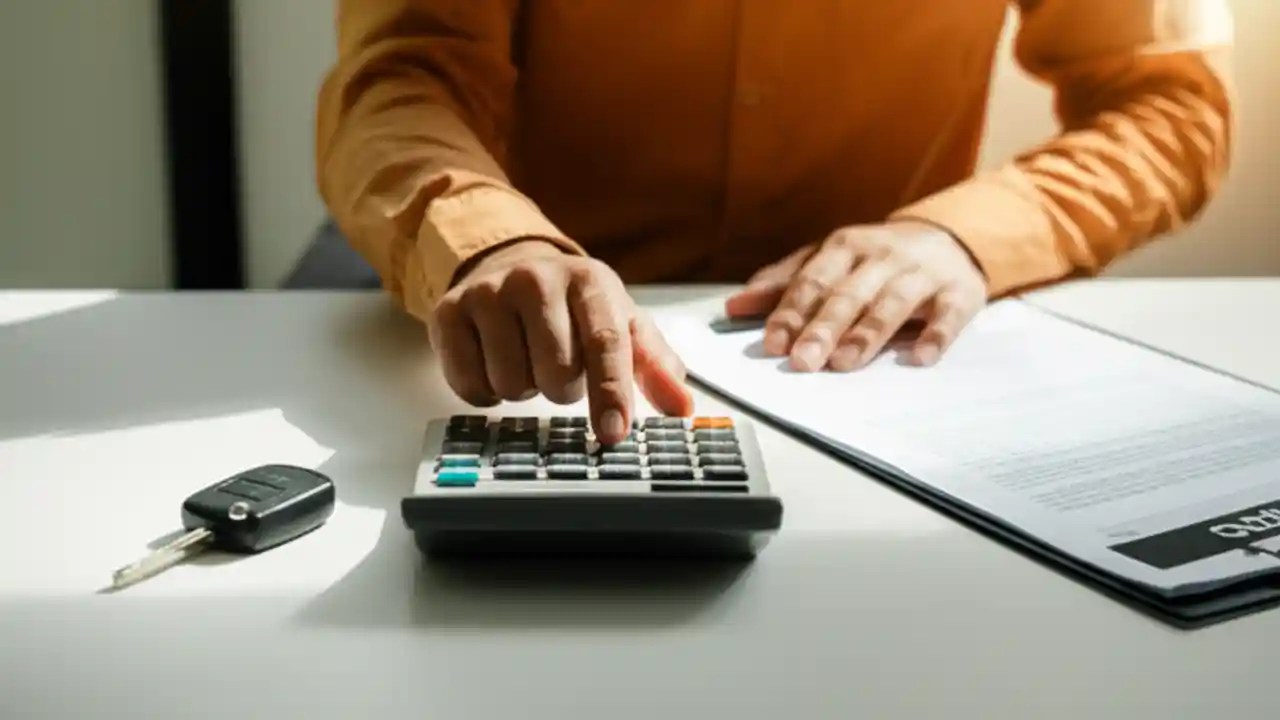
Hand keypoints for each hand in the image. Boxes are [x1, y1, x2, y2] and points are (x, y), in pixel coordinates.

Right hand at [426, 239, 693, 443]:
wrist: (512, 266)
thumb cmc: (576, 306)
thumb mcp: (623, 323)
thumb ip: (655, 366)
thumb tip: (682, 410)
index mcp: (589, 280)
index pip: (604, 342)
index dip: (610, 393)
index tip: (613, 434)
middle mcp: (536, 279)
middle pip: (556, 372)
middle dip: (562, 389)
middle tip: (560, 369)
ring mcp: (488, 293)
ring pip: (511, 382)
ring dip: (524, 388)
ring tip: (528, 360)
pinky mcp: (448, 312)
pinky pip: (470, 384)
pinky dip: (486, 391)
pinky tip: (496, 363)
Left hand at [724, 222, 987, 370]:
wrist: (952, 237)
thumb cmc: (877, 258)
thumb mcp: (830, 259)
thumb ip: (784, 282)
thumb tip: (734, 306)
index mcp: (845, 247)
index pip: (813, 280)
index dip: (791, 312)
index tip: (772, 343)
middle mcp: (881, 257)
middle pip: (848, 295)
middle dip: (823, 328)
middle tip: (803, 362)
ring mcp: (921, 274)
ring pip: (891, 304)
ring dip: (868, 334)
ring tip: (845, 363)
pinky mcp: (959, 293)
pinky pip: (948, 314)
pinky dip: (936, 335)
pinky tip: (921, 358)